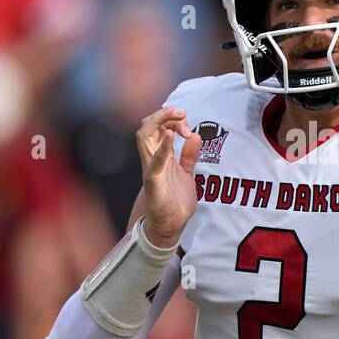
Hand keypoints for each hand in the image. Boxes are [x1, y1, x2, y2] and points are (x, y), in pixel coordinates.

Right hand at [136, 105, 198, 247]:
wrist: (172, 225)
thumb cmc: (175, 201)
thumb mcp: (187, 173)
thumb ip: (189, 155)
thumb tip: (195, 136)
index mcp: (160, 157)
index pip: (158, 128)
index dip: (172, 120)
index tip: (188, 123)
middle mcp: (152, 159)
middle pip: (147, 127)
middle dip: (163, 114)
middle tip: (181, 112)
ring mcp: (151, 169)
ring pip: (144, 137)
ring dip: (159, 121)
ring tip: (174, 114)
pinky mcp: (153, 181)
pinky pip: (154, 161)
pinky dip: (163, 146)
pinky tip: (171, 135)